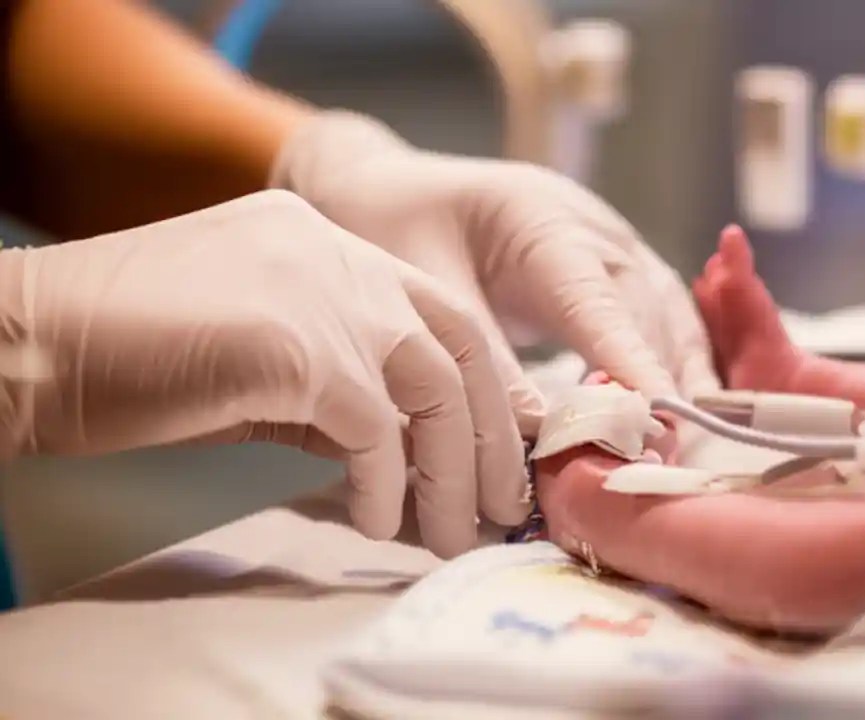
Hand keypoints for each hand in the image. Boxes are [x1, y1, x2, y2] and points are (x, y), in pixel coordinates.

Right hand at [0, 191, 526, 556]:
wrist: (31, 342)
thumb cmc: (130, 356)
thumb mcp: (257, 361)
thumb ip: (334, 387)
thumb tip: (400, 450)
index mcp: (327, 242)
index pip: (441, 311)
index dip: (483, 385)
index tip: (499, 449)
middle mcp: (338, 253)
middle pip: (458, 345)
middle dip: (490, 434)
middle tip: (502, 505)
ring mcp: (322, 292)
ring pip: (433, 388)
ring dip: (451, 472)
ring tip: (453, 533)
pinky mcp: (298, 347)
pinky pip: (375, 431)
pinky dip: (384, 486)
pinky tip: (374, 523)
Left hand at [270, 111, 718, 428]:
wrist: (395, 182)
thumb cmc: (398, 222)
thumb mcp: (427, 282)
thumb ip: (483, 353)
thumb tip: (535, 431)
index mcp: (544, 223)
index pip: (600, 304)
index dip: (633, 365)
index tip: (658, 420)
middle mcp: (596, 231)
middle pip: (648, 314)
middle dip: (659, 385)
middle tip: (658, 460)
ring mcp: (614, 247)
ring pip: (669, 317)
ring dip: (676, 381)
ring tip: (670, 451)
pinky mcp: (616, 271)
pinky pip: (665, 320)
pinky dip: (675, 367)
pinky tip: (673, 418)